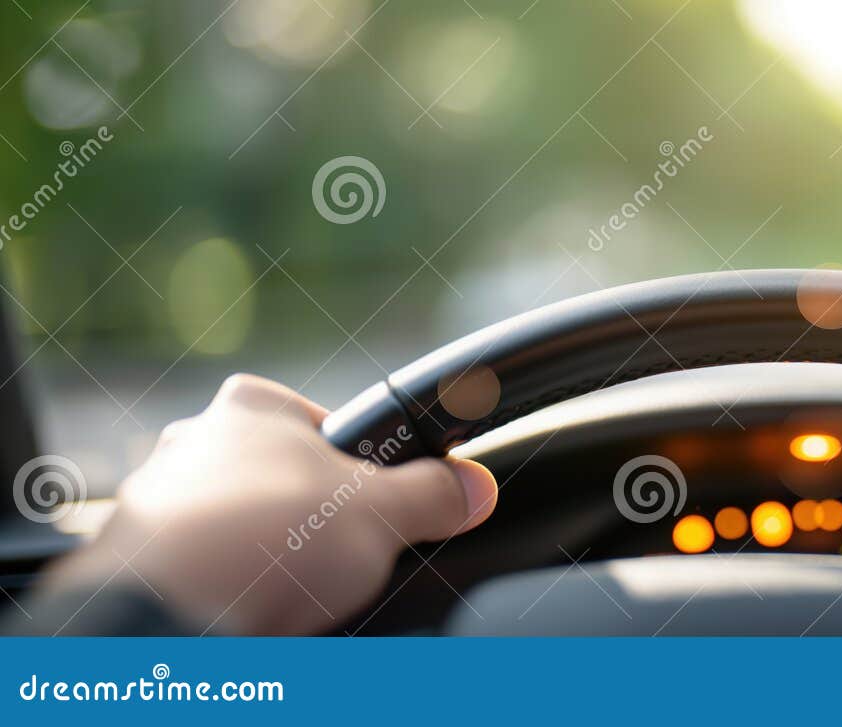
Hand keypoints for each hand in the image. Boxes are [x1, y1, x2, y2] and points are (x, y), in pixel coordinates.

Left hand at [38, 374, 498, 634]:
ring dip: (269, 560)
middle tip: (343, 557)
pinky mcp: (136, 560)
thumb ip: (435, 495)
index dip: (364, 466)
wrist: (164, 613)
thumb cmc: (265, 539)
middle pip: (282, 477)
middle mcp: (194, 442)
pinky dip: (233, 591)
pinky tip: (254, 612)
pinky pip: (205, 571)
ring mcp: (156, 502)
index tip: (382, 506)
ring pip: (239, 527)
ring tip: (296, 595)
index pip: (326, 423)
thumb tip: (473, 488)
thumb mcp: (382, 513)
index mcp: (253, 407)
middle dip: (314, 518)